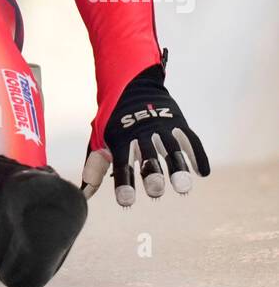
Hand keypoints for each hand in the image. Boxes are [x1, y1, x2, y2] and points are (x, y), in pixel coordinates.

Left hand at [81, 56, 209, 205]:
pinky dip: (197, 155)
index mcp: (120, 138)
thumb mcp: (100, 138)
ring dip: (177, 168)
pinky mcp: (178, 122)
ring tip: (183, 188)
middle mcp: (141, 133)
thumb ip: (95, 166)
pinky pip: (191, 139)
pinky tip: (202, 173)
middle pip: (148, 156)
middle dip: (152, 174)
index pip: (121, 163)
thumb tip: (84, 195)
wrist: (133, 84)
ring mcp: (162, 127)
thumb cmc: (114, 120)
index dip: (123, 183)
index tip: (126, 202)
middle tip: (155, 192)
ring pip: (171, 149)